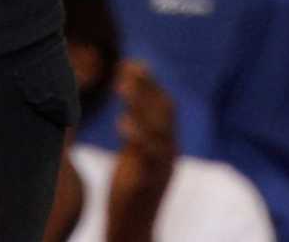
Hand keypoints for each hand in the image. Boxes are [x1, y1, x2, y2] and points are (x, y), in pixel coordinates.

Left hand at [104, 59, 180, 241]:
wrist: (135, 228)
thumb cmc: (132, 187)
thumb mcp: (134, 153)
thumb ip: (135, 126)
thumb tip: (129, 94)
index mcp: (166, 144)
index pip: (164, 106)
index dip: (149, 83)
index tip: (131, 62)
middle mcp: (168, 153)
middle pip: (164, 113)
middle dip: (146, 87)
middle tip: (125, 66)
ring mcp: (160, 169)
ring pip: (158, 130)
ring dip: (140, 105)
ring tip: (120, 87)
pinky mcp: (148, 184)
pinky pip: (148, 158)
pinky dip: (138, 138)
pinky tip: (123, 123)